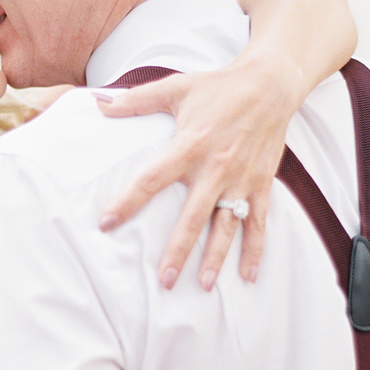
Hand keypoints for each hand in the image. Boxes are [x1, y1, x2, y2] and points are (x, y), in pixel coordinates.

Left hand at [93, 55, 300, 287]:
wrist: (271, 83)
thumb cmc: (218, 86)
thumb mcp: (175, 88)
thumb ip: (135, 101)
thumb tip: (98, 103)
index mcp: (189, 146)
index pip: (151, 180)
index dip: (128, 202)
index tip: (107, 224)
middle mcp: (216, 168)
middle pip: (193, 216)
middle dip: (179, 250)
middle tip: (164, 280)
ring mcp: (241, 179)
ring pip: (227, 226)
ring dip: (217, 257)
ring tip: (204, 285)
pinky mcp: (261, 183)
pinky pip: (259, 221)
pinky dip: (256, 249)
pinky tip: (249, 275)